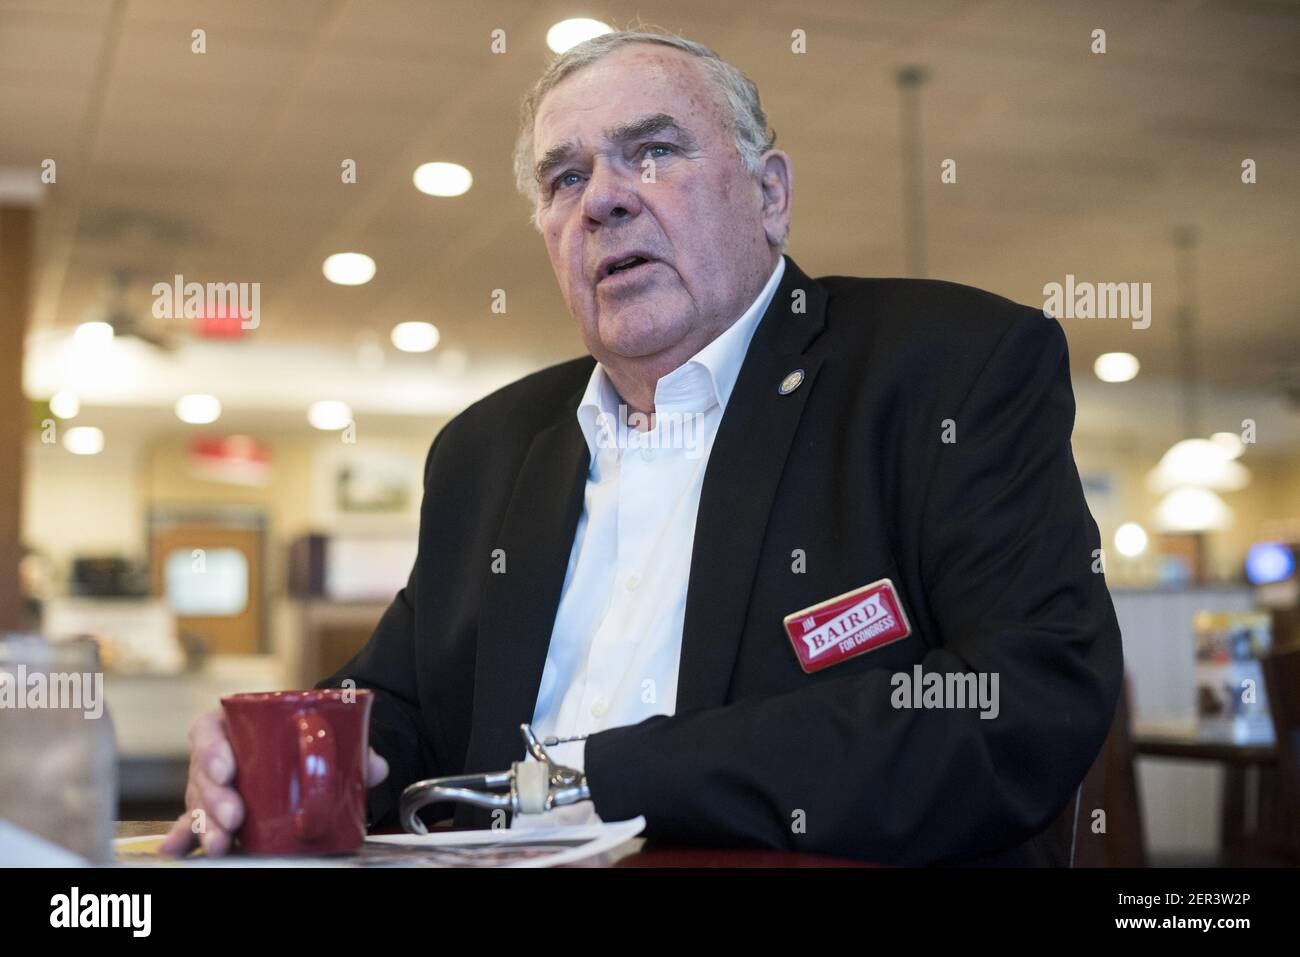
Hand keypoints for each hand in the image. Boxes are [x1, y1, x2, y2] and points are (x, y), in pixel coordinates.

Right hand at [159, 707, 388, 857]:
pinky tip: (176, 851)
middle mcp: (221, 754)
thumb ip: (355, 748)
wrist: (316, 754)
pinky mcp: (219, 813)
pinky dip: (185, 838)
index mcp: (238, 725)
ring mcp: (217, 786)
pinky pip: (195, 825)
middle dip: (214, 798)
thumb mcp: (334, 737)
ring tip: (221, 843)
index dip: (212, 749)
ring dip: (205, 825)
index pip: (211, 730)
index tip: (227, 769)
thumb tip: (376, 767)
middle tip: (234, 817)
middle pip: (203, 773)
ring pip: (199, 803)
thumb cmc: (313, 739)